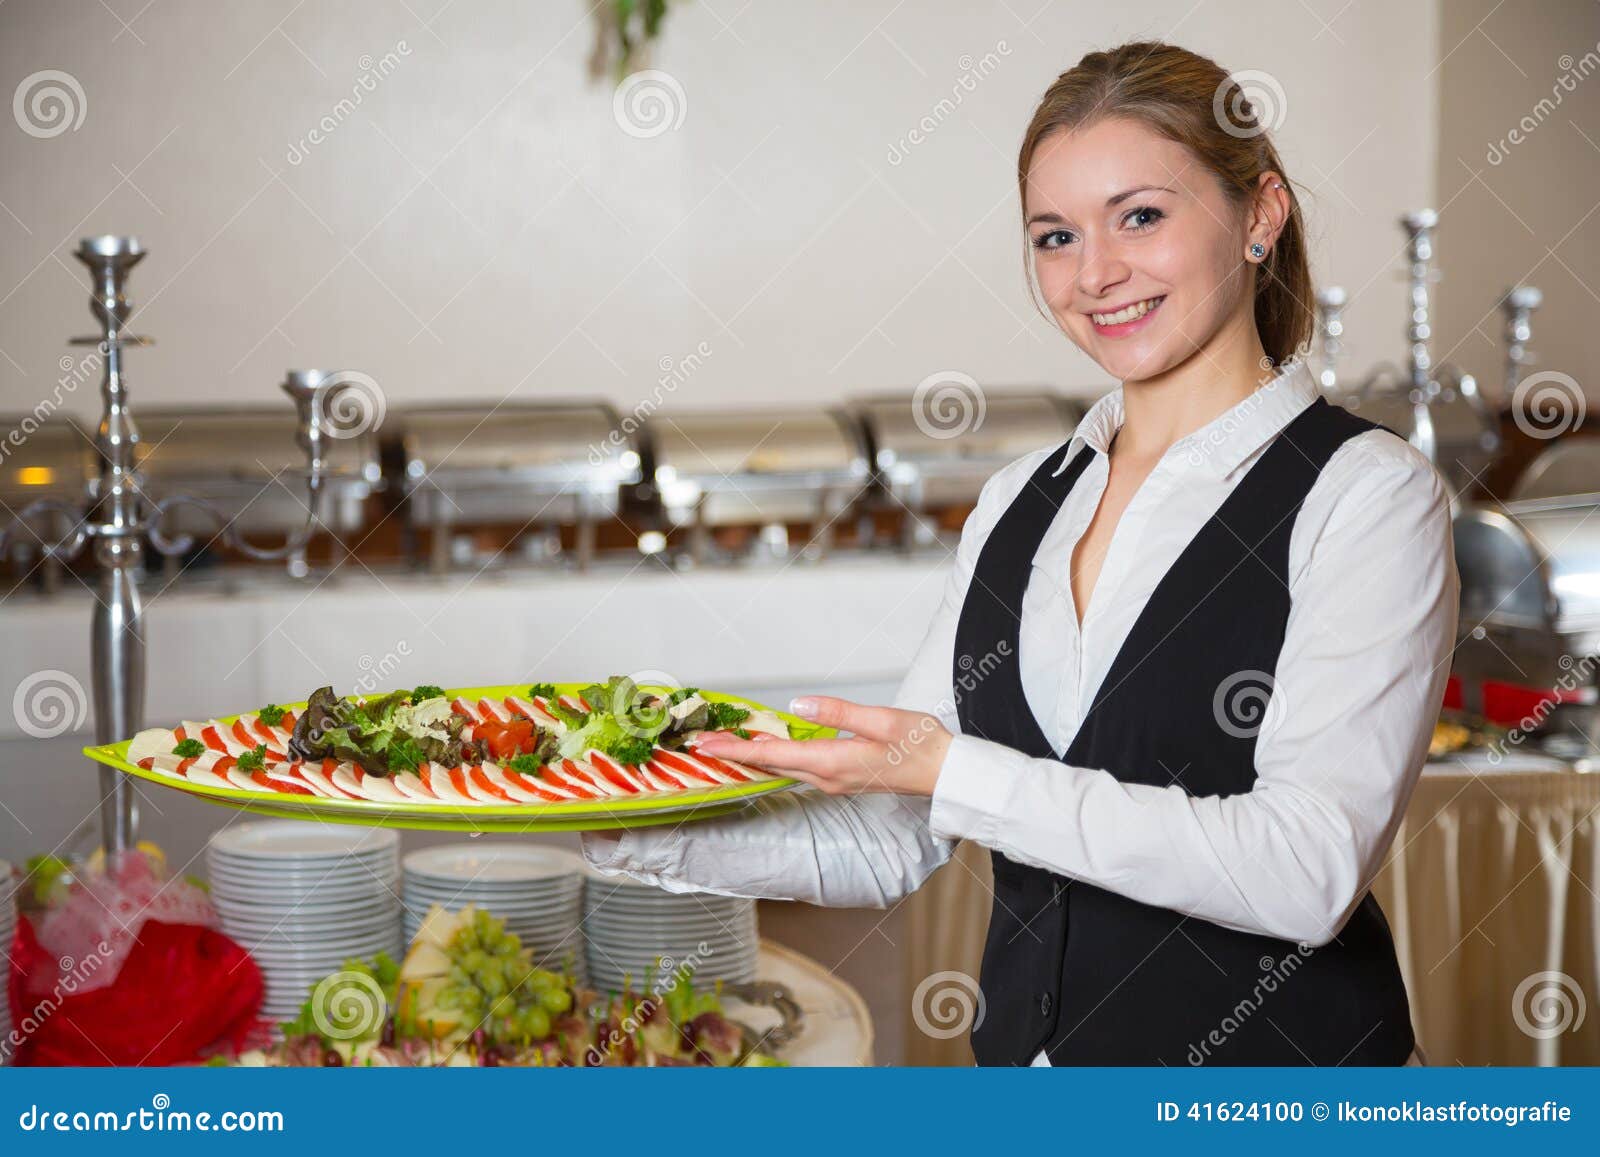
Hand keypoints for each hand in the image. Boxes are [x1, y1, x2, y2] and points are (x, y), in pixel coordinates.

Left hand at [693, 696, 952, 796]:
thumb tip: (797, 707)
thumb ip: (837, 713)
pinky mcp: (842, 778)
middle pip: (770, 765)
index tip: (705, 746)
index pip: (772, 755)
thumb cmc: (921, 744)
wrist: (947, 775)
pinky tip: (768, 748)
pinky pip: (798, 768)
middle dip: (735, 754)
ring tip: (725, 744)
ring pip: (782, 768)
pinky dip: (775, 758)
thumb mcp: (882, 720)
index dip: (736, 750)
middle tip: (701, 743)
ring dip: (753, 757)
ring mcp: (833, 782)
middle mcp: (827, 777)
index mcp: (833, 762)